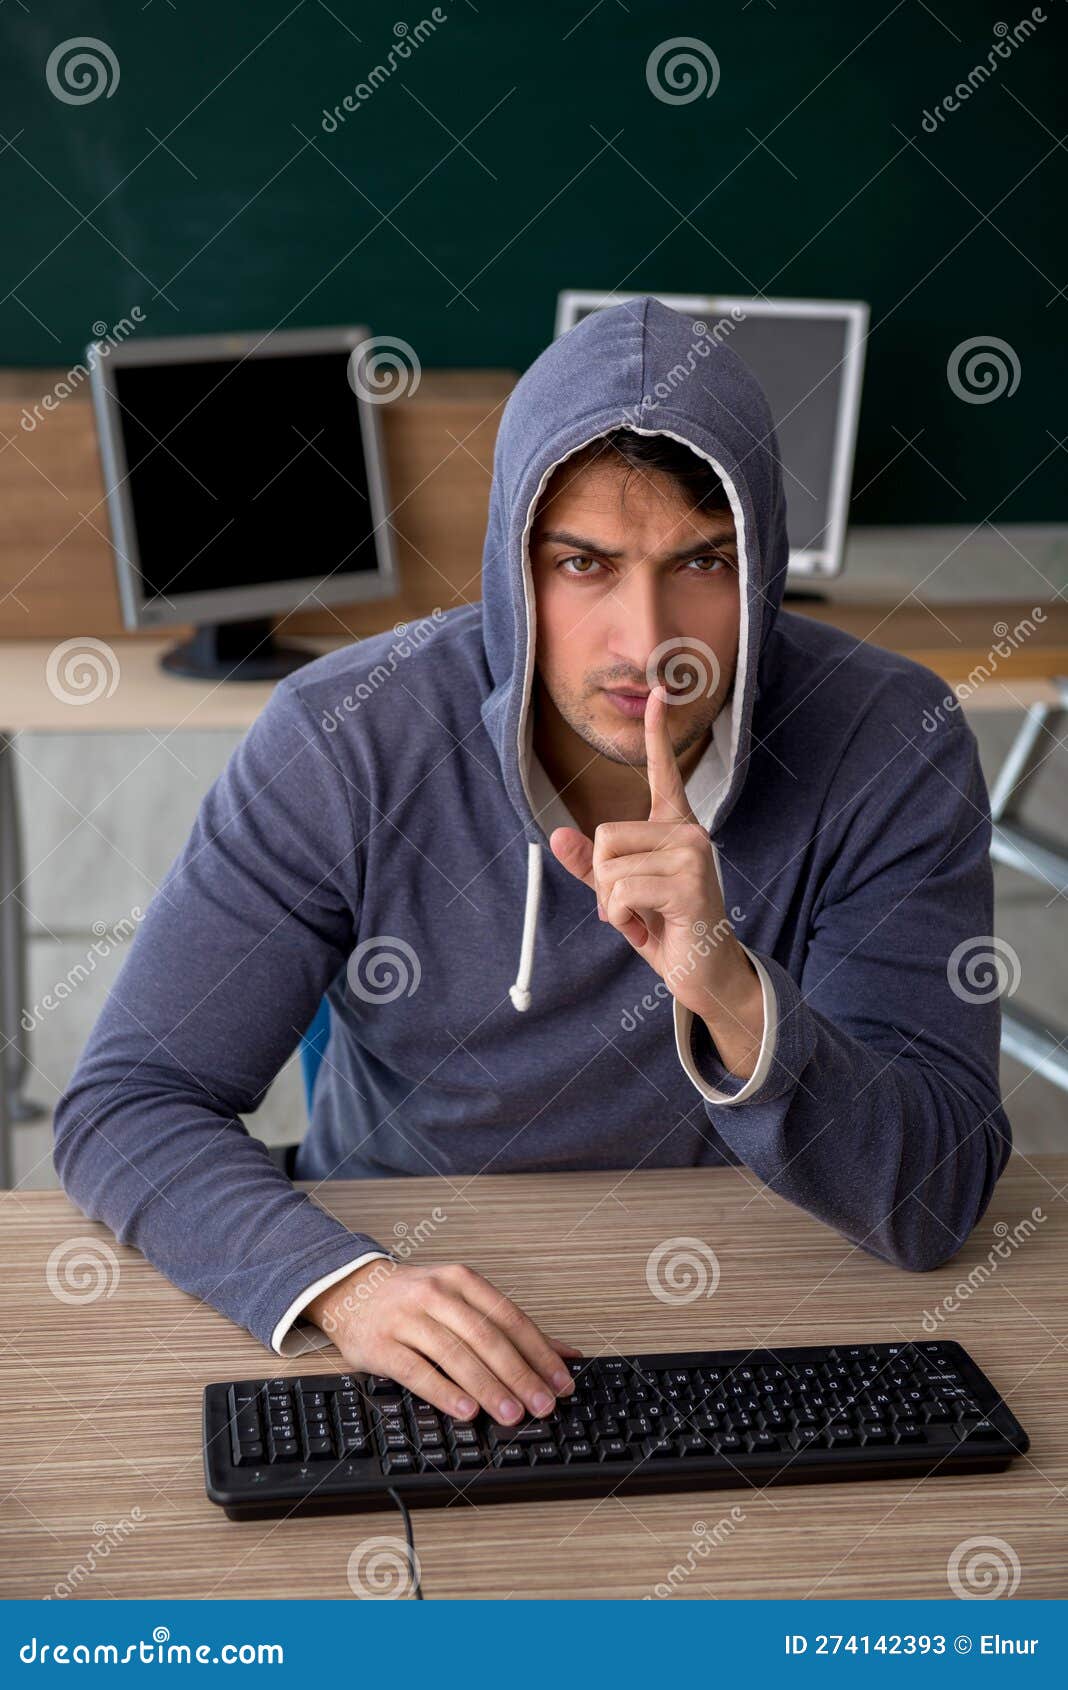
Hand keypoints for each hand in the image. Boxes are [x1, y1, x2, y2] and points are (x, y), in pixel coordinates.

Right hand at [306, 1258, 581, 1424]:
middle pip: (486, 1336)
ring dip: (487, 1386)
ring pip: (454, 1353)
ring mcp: (406, 1318)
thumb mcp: (462, 1299)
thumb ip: (511, 1327)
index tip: (561, 1382)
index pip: (509, 1317)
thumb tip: (567, 1354)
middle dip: (519, 1374)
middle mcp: (435, 1294)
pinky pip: (416, 1370)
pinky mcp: (381, 1344)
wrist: (351, 1289)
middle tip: (543, 1405)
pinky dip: (444, 1391)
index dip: (539, 1352)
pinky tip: (465, 1410)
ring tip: (511, 1413)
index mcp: (461, 1281)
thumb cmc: (414, 1299)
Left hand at [549, 685, 749, 1021]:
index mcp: (675, 828)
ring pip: (609, 865)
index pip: (664, 773)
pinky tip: (650, 929)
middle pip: (604, 835)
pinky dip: (622, 919)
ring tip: (645, 917)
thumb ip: (590, 867)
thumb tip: (556, 837)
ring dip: (612, 903)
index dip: (657, 733)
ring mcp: (692, 856)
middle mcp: (689, 833)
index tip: (658, 692)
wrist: (704, 974)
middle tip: (633, 906)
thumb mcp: (620, 895)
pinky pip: (621, 891)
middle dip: (602, 880)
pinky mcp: (689, 885)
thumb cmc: (665, 929)